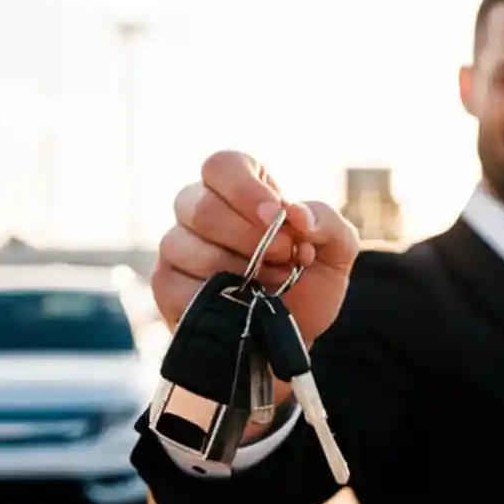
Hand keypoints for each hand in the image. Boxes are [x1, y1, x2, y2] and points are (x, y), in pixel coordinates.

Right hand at [152, 150, 359, 354]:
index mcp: (240, 189)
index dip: (245, 188)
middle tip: (284, 257)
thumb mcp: (337, 250)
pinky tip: (240, 303)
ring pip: (183, 244)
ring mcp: (178, 246)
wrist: (293, 337)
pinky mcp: (166, 283)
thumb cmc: (310, 284)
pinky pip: (174, 283)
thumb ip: (327, 222)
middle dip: (249, 237)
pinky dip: (214, 296)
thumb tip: (296, 214)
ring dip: (236, 269)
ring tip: (270, 284)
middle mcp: (200, 210)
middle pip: (201, 206)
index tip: (275, 214)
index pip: (222, 166)